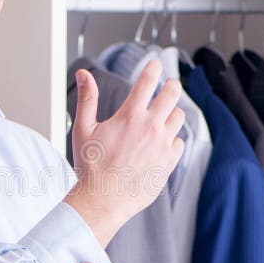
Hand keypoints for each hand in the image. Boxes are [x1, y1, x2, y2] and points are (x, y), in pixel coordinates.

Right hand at [64, 60, 184, 246]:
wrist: (103, 199)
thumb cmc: (90, 166)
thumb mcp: (84, 129)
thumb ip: (87, 99)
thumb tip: (84, 73)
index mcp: (130, 116)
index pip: (147, 82)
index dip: (152, 68)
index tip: (154, 63)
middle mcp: (150, 127)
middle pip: (172, 94)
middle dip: (171, 85)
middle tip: (170, 84)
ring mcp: (162, 145)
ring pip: (179, 117)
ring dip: (172, 112)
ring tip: (164, 115)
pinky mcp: (168, 162)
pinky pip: (179, 143)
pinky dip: (172, 139)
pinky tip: (162, 142)